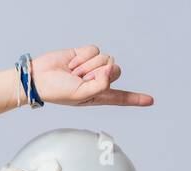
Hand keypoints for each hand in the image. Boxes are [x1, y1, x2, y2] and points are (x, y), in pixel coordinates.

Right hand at [27, 46, 153, 106]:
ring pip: (105, 59)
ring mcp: (93, 66)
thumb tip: (110, 70)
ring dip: (87, 65)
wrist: (40, 77)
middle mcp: (99, 80)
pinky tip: (72, 62)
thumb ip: (101, 86)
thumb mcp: (82, 96)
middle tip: (82, 78)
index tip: (150, 100)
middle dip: (99, 72)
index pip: (122, 97)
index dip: (136, 98)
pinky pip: (94, 50)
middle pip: (116, 70)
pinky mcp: (85, 54)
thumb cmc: (58, 91)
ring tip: (74, 72)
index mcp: (100, 95)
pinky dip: (82, 56)